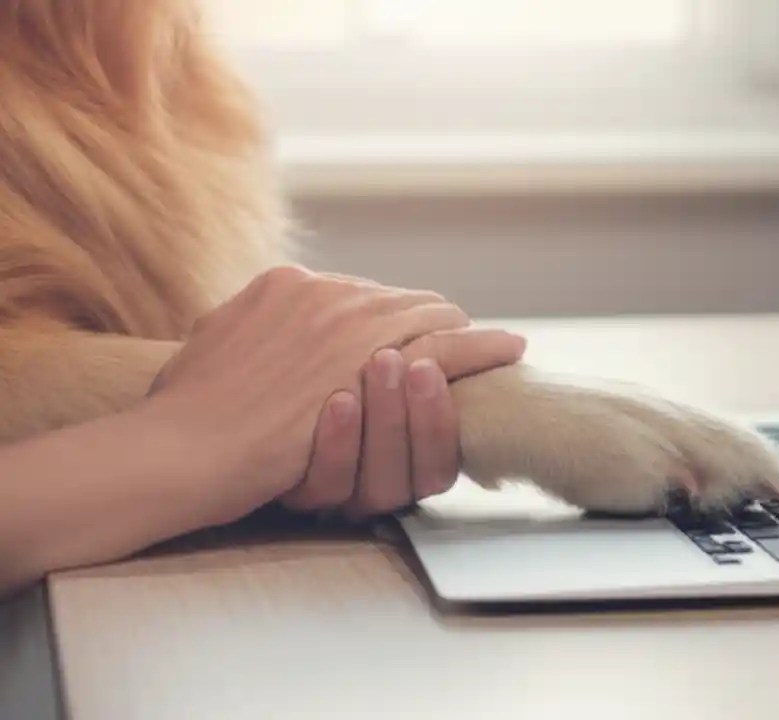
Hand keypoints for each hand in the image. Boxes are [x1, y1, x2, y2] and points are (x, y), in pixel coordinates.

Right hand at [149, 266, 522, 526]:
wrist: (185, 447)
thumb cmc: (185, 415)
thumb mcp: (211, 349)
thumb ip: (247, 332)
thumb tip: (252, 331)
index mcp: (287, 286)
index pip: (359, 294)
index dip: (386, 318)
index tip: (402, 335)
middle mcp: (328, 294)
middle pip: (403, 301)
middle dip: (431, 323)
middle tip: (457, 340)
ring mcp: (358, 324)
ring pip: (436, 320)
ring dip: (465, 334)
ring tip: (493, 344)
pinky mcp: (383, 360)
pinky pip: (453, 348)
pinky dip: (486, 346)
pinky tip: (511, 350)